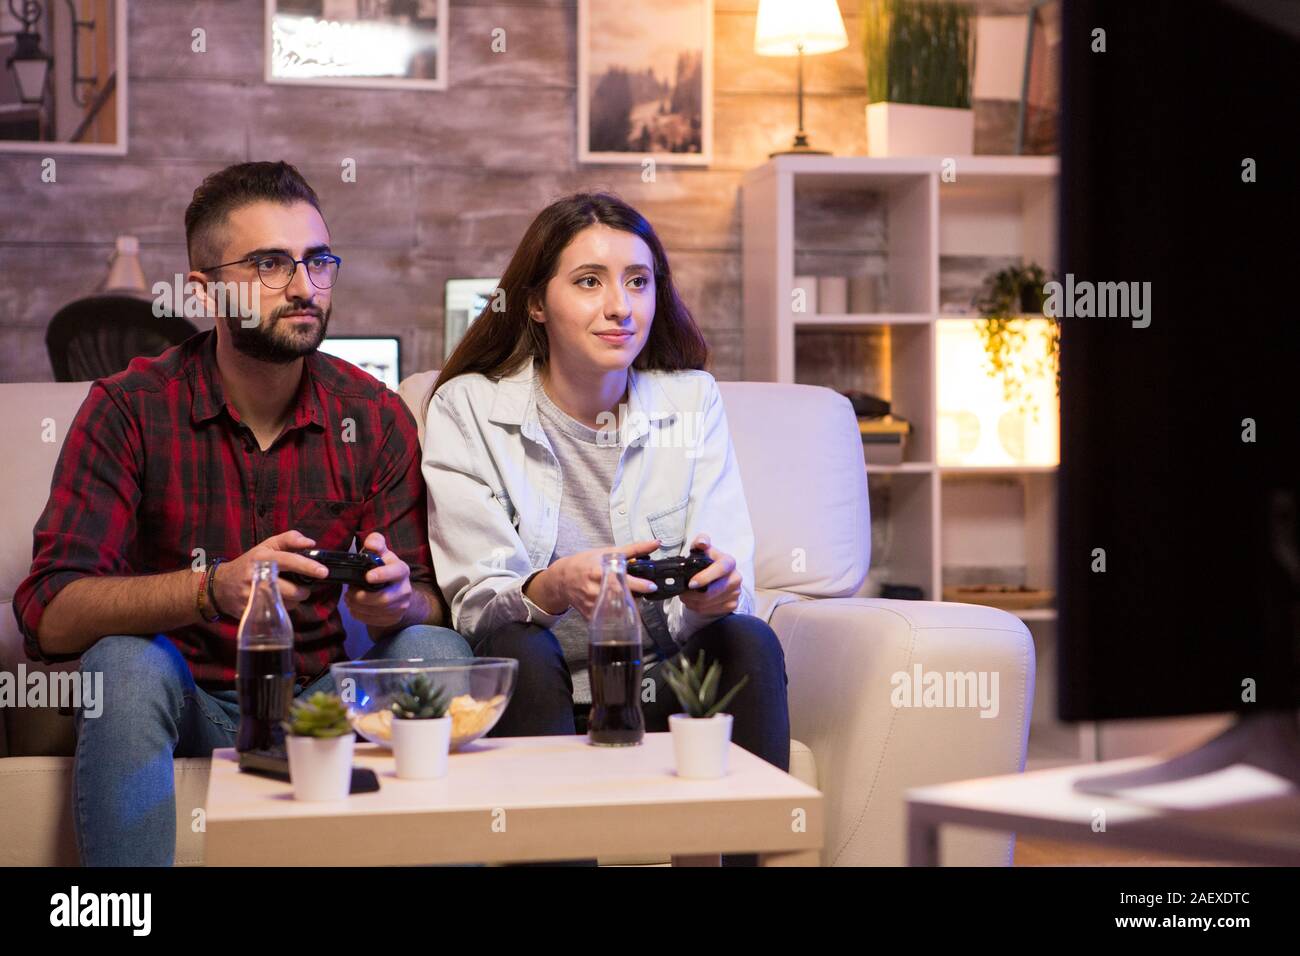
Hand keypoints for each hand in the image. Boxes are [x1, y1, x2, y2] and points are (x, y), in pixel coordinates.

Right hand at [211, 530, 327, 615]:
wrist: (220, 586)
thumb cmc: (249, 563)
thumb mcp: (266, 546)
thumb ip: (289, 540)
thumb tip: (311, 543)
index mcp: (262, 558)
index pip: (289, 561)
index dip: (307, 566)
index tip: (324, 572)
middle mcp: (257, 577)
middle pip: (292, 590)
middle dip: (303, 591)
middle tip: (302, 587)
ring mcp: (252, 596)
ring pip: (288, 604)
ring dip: (293, 600)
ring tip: (287, 592)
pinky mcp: (251, 611)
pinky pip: (277, 612)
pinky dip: (282, 608)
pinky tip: (277, 600)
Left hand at [343, 532, 413, 628]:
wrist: (397, 589)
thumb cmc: (384, 568)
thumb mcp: (381, 553)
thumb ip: (375, 543)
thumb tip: (370, 542)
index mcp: (402, 570)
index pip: (395, 573)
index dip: (382, 575)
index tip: (367, 577)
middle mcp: (405, 589)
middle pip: (383, 598)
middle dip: (361, 597)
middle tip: (348, 593)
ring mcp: (401, 606)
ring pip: (377, 611)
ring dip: (358, 606)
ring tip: (349, 599)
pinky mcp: (394, 618)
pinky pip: (374, 620)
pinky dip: (360, 615)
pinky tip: (355, 608)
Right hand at [526, 539, 660, 618]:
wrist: (563, 579)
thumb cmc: (585, 563)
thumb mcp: (608, 552)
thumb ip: (634, 549)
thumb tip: (656, 543)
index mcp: (601, 573)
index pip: (624, 581)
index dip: (640, 585)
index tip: (652, 587)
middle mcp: (597, 590)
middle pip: (623, 598)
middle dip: (636, 596)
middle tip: (640, 591)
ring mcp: (593, 605)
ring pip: (619, 610)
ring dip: (628, 605)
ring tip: (626, 596)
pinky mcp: (591, 616)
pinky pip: (609, 618)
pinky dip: (617, 612)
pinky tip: (616, 604)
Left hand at [678, 533, 741, 617]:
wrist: (720, 576)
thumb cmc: (709, 561)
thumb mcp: (703, 549)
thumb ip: (701, 541)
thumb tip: (702, 543)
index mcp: (729, 562)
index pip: (719, 570)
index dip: (704, 578)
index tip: (690, 583)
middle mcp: (736, 578)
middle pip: (712, 592)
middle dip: (692, 594)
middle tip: (682, 592)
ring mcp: (736, 593)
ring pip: (708, 603)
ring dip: (693, 601)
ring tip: (686, 595)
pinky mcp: (732, 605)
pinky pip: (711, 610)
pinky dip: (698, 607)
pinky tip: (695, 601)